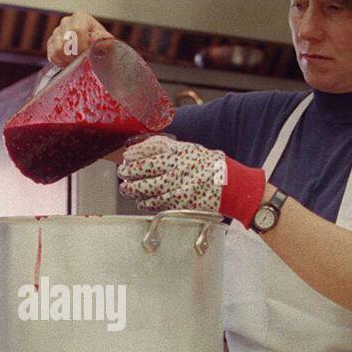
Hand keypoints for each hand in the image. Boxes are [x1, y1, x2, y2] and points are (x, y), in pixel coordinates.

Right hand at [46, 11, 112, 66]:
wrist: (94, 45)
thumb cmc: (100, 41)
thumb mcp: (106, 40)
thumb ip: (106, 42)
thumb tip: (105, 44)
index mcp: (80, 17)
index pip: (77, 30)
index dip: (81, 46)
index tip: (87, 55)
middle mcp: (66, 22)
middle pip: (66, 41)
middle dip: (75, 55)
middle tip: (83, 61)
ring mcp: (57, 32)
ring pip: (58, 50)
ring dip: (68, 60)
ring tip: (77, 62)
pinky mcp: (51, 43)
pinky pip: (52, 56)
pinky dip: (61, 63)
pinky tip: (70, 63)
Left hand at [117, 136, 267, 227]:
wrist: (228, 184)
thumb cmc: (205, 164)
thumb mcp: (185, 148)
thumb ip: (162, 148)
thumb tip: (135, 150)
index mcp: (178, 153)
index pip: (147, 153)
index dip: (132, 156)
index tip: (126, 158)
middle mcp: (176, 169)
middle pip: (143, 171)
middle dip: (128, 173)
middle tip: (123, 173)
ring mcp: (178, 187)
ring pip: (146, 190)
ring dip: (133, 190)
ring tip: (127, 188)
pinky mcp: (179, 203)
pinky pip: (156, 204)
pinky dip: (145, 203)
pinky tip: (141, 200)